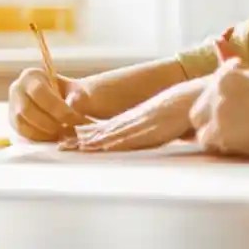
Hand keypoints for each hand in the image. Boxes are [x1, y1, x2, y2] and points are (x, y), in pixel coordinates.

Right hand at [7, 67, 90, 140]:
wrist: (66, 102)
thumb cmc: (72, 95)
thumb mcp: (79, 91)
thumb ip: (79, 97)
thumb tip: (72, 105)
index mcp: (32, 76)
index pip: (39, 92)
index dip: (58, 109)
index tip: (76, 120)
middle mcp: (17, 89)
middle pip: (27, 110)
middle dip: (51, 123)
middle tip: (70, 131)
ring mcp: (13, 106)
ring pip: (22, 123)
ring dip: (45, 132)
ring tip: (65, 134)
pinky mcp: (14, 123)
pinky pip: (23, 133)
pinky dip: (40, 138)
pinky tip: (55, 137)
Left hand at [73, 79, 201, 151]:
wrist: (188, 100)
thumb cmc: (173, 112)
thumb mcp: (151, 122)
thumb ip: (139, 131)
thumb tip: (131, 140)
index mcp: (128, 120)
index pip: (100, 129)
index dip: (83, 136)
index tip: (66, 141)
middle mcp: (128, 123)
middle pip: (98, 132)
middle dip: (78, 140)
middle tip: (60, 147)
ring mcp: (137, 126)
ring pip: (108, 136)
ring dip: (89, 143)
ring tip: (72, 147)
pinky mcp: (148, 131)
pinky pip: (127, 139)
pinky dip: (113, 143)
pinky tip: (101, 147)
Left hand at [188, 62, 248, 158]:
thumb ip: (234, 85)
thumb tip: (215, 74)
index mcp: (228, 74)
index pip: (207, 93)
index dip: (214, 108)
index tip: (232, 115)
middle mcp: (218, 88)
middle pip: (197, 112)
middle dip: (209, 123)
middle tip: (232, 131)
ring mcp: (217, 109)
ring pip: (201, 130)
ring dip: (216, 137)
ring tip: (241, 138)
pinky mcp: (220, 130)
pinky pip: (208, 143)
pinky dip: (221, 147)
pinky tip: (242, 144)